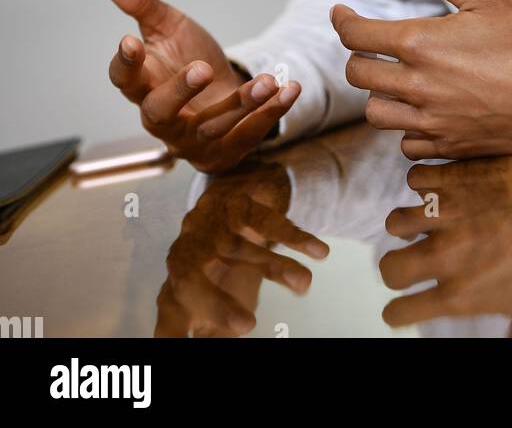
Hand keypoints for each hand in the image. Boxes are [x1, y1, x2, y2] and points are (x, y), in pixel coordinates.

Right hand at [93, 0, 300, 173]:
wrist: (221, 91)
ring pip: (212, 127)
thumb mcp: (165, 25)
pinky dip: (272, 113)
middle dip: (181, 92)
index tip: (130, 40)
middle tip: (202, 68)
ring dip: (241, 104)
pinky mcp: (227, 149)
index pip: (124, 80)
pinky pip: (250, 135)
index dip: (126, 63)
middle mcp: (163, 118)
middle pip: (160, 112)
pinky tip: (290, 89)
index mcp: (143, 85)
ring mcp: (195, 138)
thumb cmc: (185, 58)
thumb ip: (137, 0)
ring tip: (268, 80)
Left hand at [155, 162, 328, 336]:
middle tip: (246, 327)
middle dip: (214, 304)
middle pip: (187, 279)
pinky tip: (318, 251)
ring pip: (235, 246)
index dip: (176, 332)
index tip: (202, 343)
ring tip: (303, 283)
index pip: (171, 311)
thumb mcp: (217, 294)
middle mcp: (187, 249)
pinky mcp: (236, 201)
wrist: (240, 191)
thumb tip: (226, 340)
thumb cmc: (225, 255)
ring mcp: (209, 223)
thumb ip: (214, 324)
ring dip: (271, 264)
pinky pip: (263, 219)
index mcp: (181, 279)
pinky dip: (292, 235)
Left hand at [330, 0, 511, 159]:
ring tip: (398, 77)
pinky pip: (408, 144)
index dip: (342, 21)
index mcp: (422, 45)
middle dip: (359, 55)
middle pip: (359, 75)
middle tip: (372, 42)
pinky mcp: (452, 149)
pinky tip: (425, 110)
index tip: (342, 13)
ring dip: (380, 93)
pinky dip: (407, 127)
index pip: (356, 36)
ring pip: (377, 114)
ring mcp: (435, 123)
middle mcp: (420, 88)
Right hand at [379, 153, 511, 335]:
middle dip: (394, 272)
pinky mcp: (457, 174)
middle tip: (409, 267)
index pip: (404, 310)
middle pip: (389, 268)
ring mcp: (449, 210)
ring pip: (396, 221)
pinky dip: (422, 184)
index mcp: (462, 292)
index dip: (398, 312)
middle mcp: (446, 253)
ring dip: (407, 227)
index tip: (401, 308)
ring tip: (423, 225)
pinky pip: (416, 177)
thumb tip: (506, 346)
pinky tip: (438, 190)